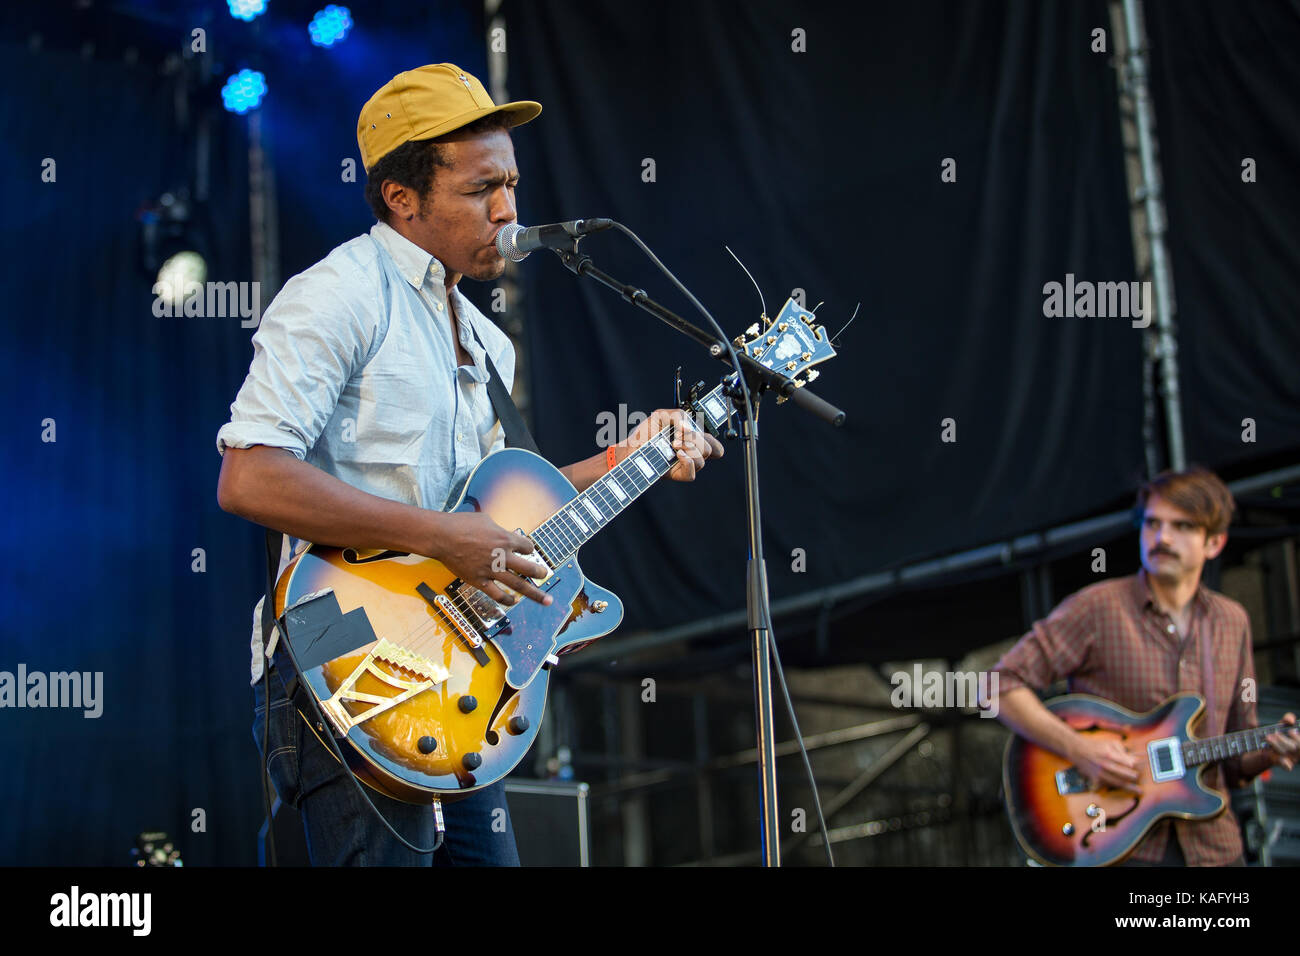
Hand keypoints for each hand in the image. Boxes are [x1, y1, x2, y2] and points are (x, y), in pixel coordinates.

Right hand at [428, 512, 551, 606]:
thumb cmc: (462, 524)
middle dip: (540, 573)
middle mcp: (502, 556)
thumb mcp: (486, 520)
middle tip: (545, 575)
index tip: (526, 550)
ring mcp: (491, 570)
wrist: (442, 536)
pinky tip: (513, 602)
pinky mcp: (479, 580)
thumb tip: (503, 535)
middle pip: (529, 568)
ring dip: (533, 593)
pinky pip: (497, 594)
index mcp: (505, 539)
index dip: (528, 548)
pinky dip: (507, 600)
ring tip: (545, 599)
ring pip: (517, 585)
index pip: (527, 547)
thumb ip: (498, 530)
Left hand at [623, 408, 723, 480]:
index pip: (714, 444)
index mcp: (692, 439)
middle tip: (677, 436)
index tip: (694, 431)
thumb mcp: (663, 415)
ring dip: (689, 448)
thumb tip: (689, 428)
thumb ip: (679, 415)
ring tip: (674, 444)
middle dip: (695, 438)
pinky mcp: (677, 474)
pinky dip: (688, 461)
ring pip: (702, 460)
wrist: (631, 446)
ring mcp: (685, 464)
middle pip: (709, 448)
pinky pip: (692, 474)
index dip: (711, 439)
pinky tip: (678, 454)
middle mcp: (691, 453)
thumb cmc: (646, 432)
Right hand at [1069, 733, 1141, 790]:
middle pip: (1124, 775)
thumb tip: (1134, 760)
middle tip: (1140, 779)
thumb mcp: (1110, 743)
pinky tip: (1124, 789)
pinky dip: (1117, 787)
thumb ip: (1123, 750)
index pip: (1127, 764)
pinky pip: (1109, 785)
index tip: (1143, 768)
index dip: (1137, 767)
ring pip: (1118, 783)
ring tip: (1138, 790)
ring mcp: (1100, 773)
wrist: (1077, 749)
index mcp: (1109, 755)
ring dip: (1129, 787)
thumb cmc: (1095, 745)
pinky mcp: (1095, 779)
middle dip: (1134, 778)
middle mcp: (1105, 765)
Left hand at [1265, 713, 1299, 770]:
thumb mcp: (1284, 724)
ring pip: (1286, 753)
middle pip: (1293, 747)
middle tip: (1274, 734)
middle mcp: (1299, 751)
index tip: (1290, 731)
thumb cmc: (1280, 733)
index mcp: (1299, 741)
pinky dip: (1286, 764)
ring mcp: (1293, 758)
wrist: (1267, 743)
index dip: (1297, 738)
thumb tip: (1290, 721)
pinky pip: (1287, 766)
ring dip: (1276, 745)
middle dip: (1283, 740)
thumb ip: (1288, 718)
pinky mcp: (1284, 763)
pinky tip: (1285, 763)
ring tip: (1268, 738)